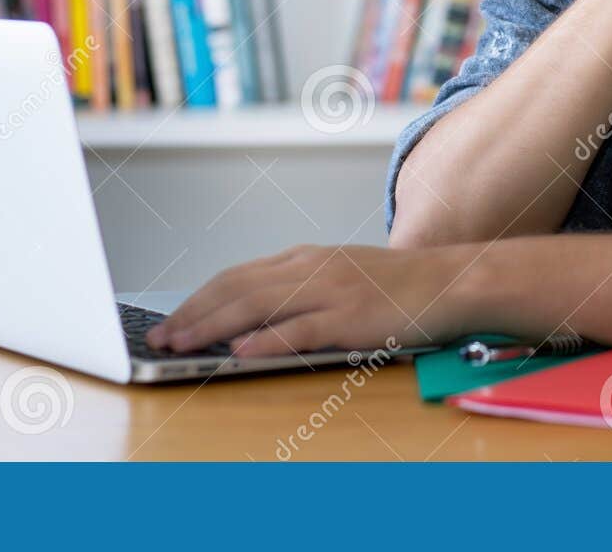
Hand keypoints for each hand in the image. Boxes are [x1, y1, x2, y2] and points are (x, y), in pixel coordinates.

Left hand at [144, 243, 478, 357]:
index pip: (236, 275)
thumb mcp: (341, 278)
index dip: (198, 299)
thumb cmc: (399, 287)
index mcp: (305, 259)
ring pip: (256, 304)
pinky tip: (239, 353)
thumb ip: (300, 294)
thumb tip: (252, 323)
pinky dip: (264, 340)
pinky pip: (298, 330)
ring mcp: (329, 291)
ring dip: (212, 326)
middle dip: (192, 313)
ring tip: (181, 345)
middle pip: (235, 287)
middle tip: (160, 338)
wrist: (451, 281)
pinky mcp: (349, 317)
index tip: (171, 320)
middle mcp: (310, 268)